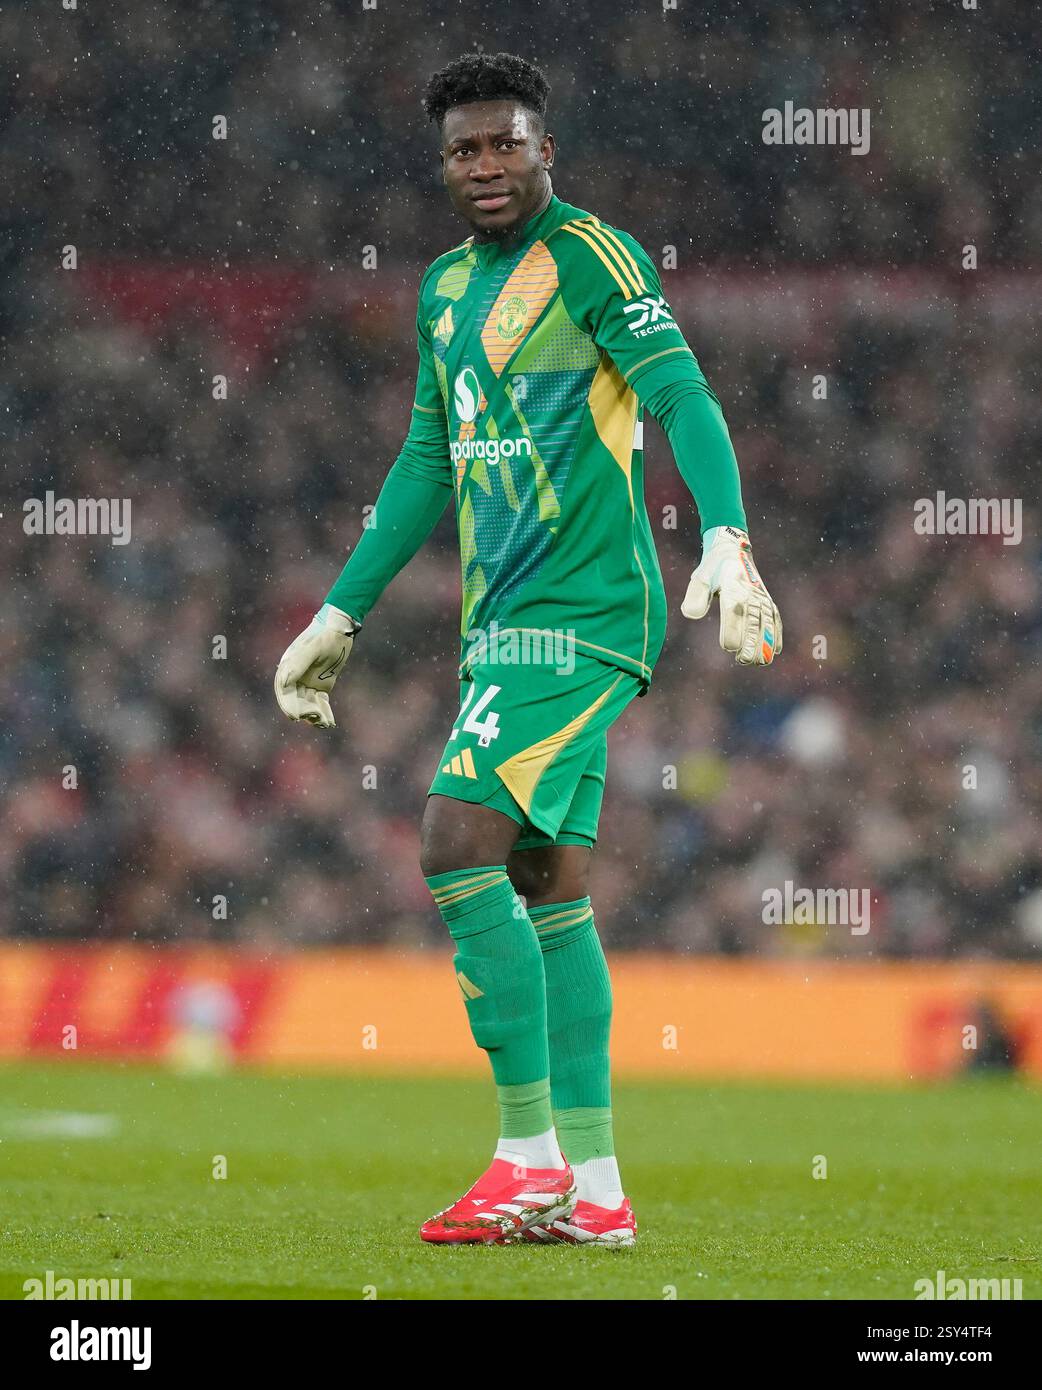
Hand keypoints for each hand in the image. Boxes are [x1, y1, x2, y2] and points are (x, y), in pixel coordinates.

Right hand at [274, 604, 360, 727]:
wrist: (339, 629)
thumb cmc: (325, 636)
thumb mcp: (313, 648)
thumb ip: (299, 663)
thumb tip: (284, 681)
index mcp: (288, 668)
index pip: (284, 691)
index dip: (288, 705)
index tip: (295, 716)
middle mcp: (295, 678)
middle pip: (295, 701)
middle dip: (303, 712)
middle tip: (315, 718)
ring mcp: (308, 683)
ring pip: (307, 704)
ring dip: (314, 716)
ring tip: (324, 723)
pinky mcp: (321, 687)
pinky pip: (320, 703)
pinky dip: (324, 713)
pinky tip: (330, 722)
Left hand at [681, 526, 781, 665]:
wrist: (733, 550)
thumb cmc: (712, 569)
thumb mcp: (700, 578)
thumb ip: (695, 596)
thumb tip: (691, 614)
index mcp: (732, 588)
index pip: (734, 613)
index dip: (733, 632)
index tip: (729, 648)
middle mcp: (750, 594)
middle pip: (753, 622)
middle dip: (751, 644)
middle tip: (745, 661)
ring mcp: (761, 597)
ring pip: (767, 623)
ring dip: (765, 643)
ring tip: (760, 662)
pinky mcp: (768, 600)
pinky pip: (775, 618)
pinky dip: (776, 634)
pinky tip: (775, 651)